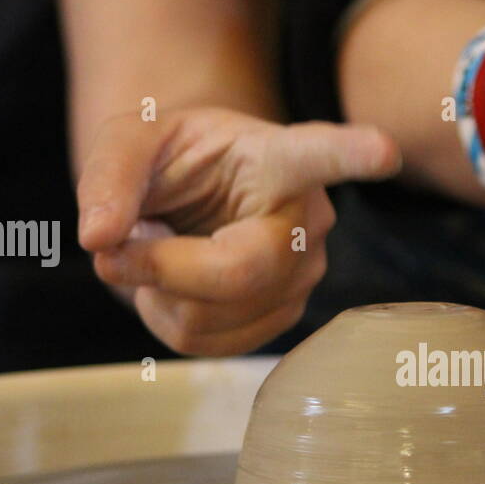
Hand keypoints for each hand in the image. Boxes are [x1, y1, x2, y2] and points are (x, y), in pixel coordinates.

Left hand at [77, 108, 399, 354]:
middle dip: (159, 266)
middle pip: (236, 272)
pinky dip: (165, 315)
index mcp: (278, 158)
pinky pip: (205, 341)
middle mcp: (308, 221)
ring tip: (163, 246)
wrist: (197, 199)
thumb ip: (108, 176)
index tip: (385, 151)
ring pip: (210, 316)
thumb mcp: (133, 141)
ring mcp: (303, 277)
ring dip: (154, 290)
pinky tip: (176, 281)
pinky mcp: (283, 316)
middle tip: (114, 243)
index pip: (317, 156)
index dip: (351, 155)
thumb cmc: (174, 162)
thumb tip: (99, 239)